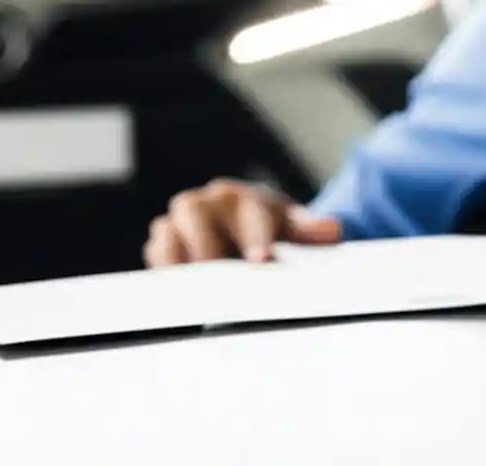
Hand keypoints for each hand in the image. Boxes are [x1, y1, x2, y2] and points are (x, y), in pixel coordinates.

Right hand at [144, 179, 340, 267]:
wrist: (249, 227)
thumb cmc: (271, 226)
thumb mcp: (293, 225)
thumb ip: (308, 229)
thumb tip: (330, 229)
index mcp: (243, 197)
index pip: (248, 213)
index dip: (255, 236)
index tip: (261, 259)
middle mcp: (208, 204)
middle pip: (195, 211)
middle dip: (206, 242)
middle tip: (217, 271)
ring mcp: (181, 221)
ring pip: (168, 229)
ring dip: (177, 255)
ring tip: (190, 285)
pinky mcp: (164, 241)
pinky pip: (155, 250)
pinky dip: (163, 267)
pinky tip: (175, 288)